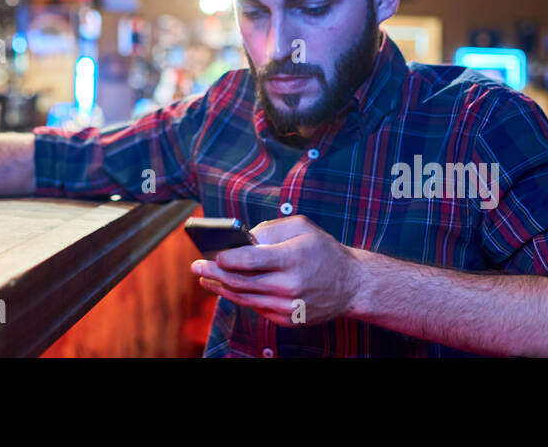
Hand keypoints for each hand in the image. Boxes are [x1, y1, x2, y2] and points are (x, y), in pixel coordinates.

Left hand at [191, 215, 362, 326]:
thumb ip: (269, 230)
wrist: (351, 285)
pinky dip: (240, 297)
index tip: (212, 254)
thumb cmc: (323, 250)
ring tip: (205, 278)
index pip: (250, 260)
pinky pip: (256, 308)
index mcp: (292, 258)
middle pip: (241, 282)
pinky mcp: (287, 319)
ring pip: (245, 298)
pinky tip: (227, 288)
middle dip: (214, 273)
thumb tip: (241, 238)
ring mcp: (288, 306)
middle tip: (196, 266)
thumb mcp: (301, 227)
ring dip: (221, 288)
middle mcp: (289, 285)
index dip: (226, 258)